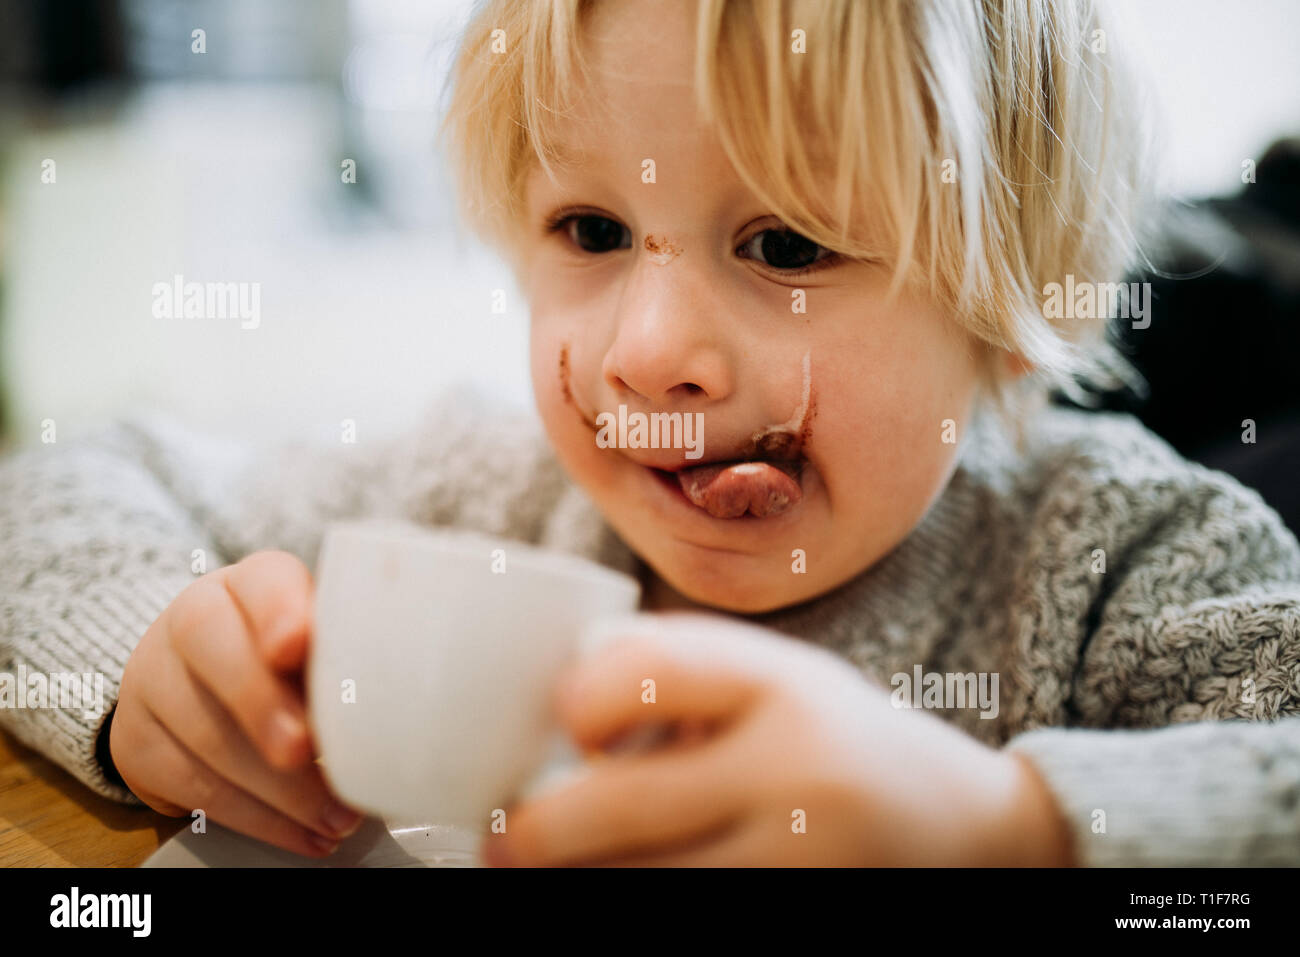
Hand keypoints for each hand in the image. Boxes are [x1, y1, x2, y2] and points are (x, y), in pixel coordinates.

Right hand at [110, 550, 363, 856]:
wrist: (193, 679)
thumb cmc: (283, 661)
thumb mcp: (320, 641)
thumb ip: (355, 654)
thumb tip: (417, 703)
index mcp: (250, 585)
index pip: (262, 580)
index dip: (279, 610)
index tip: (297, 644)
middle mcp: (192, 619)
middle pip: (214, 647)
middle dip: (264, 704)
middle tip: (306, 750)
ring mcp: (153, 679)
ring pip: (203, 730)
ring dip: (276, 787)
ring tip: (336, 816)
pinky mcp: (136, 742)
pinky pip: (190, 784)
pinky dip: (255, 817)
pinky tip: (302, 833)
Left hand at [481, 612, 1075, 865]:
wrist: (974, 833)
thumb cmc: (843, 739)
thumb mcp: (781, 676)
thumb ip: (678, 670)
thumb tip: (548, 714)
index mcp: (784, 686)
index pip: (635, 677)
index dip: (576, 705)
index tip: (570, 728)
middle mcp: (795, 776)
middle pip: (609, 811)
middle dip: (532, 831)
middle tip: (505, 836)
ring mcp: (800, 865)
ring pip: (634, 887)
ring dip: (574, 879)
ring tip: (555, 866)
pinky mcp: (793, 918)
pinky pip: (679, 919)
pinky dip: (633, 899)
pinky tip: (623, 880)